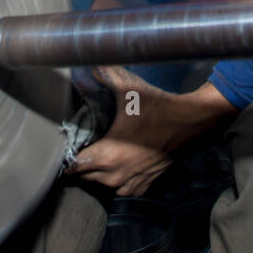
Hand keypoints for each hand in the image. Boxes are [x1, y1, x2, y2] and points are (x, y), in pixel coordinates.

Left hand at [64, 66, 236, 196]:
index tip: (63, 146)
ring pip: (101, 183)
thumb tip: (89, 63)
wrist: (189, 124)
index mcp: (106, 156)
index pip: (72, 168)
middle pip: (84, 176)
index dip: (65, 157)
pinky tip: (117, 161)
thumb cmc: (157, 109)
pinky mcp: (142, 187)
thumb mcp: (129, 90)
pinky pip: (119, 188)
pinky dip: (115, 178)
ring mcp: (129, 184)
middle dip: (80, 163)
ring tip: (98, 152)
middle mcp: (114, 176)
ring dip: (97, 171)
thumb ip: (104, 75)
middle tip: (81, 144)